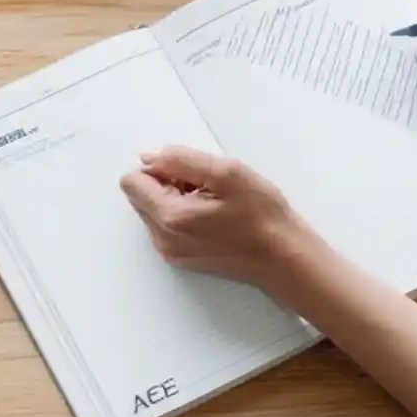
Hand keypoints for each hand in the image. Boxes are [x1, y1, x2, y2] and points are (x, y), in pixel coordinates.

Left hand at [119, 146, 312, 286]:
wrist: (284, 259)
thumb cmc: (263, 216)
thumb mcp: (226, 172)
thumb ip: (180, 160)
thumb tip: (149, 158)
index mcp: (170, 217)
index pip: (131, 182)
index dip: (159, 168)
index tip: (190, 175)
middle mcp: (163, 239)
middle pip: (140, 196)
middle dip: (166, 183)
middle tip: (205, 188)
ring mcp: (171, 252)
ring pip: (153, 209)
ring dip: (175, 198)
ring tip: (212, 202)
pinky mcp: (182, 258)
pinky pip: (167, 225)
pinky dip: (183, 214)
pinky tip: (213, 216)